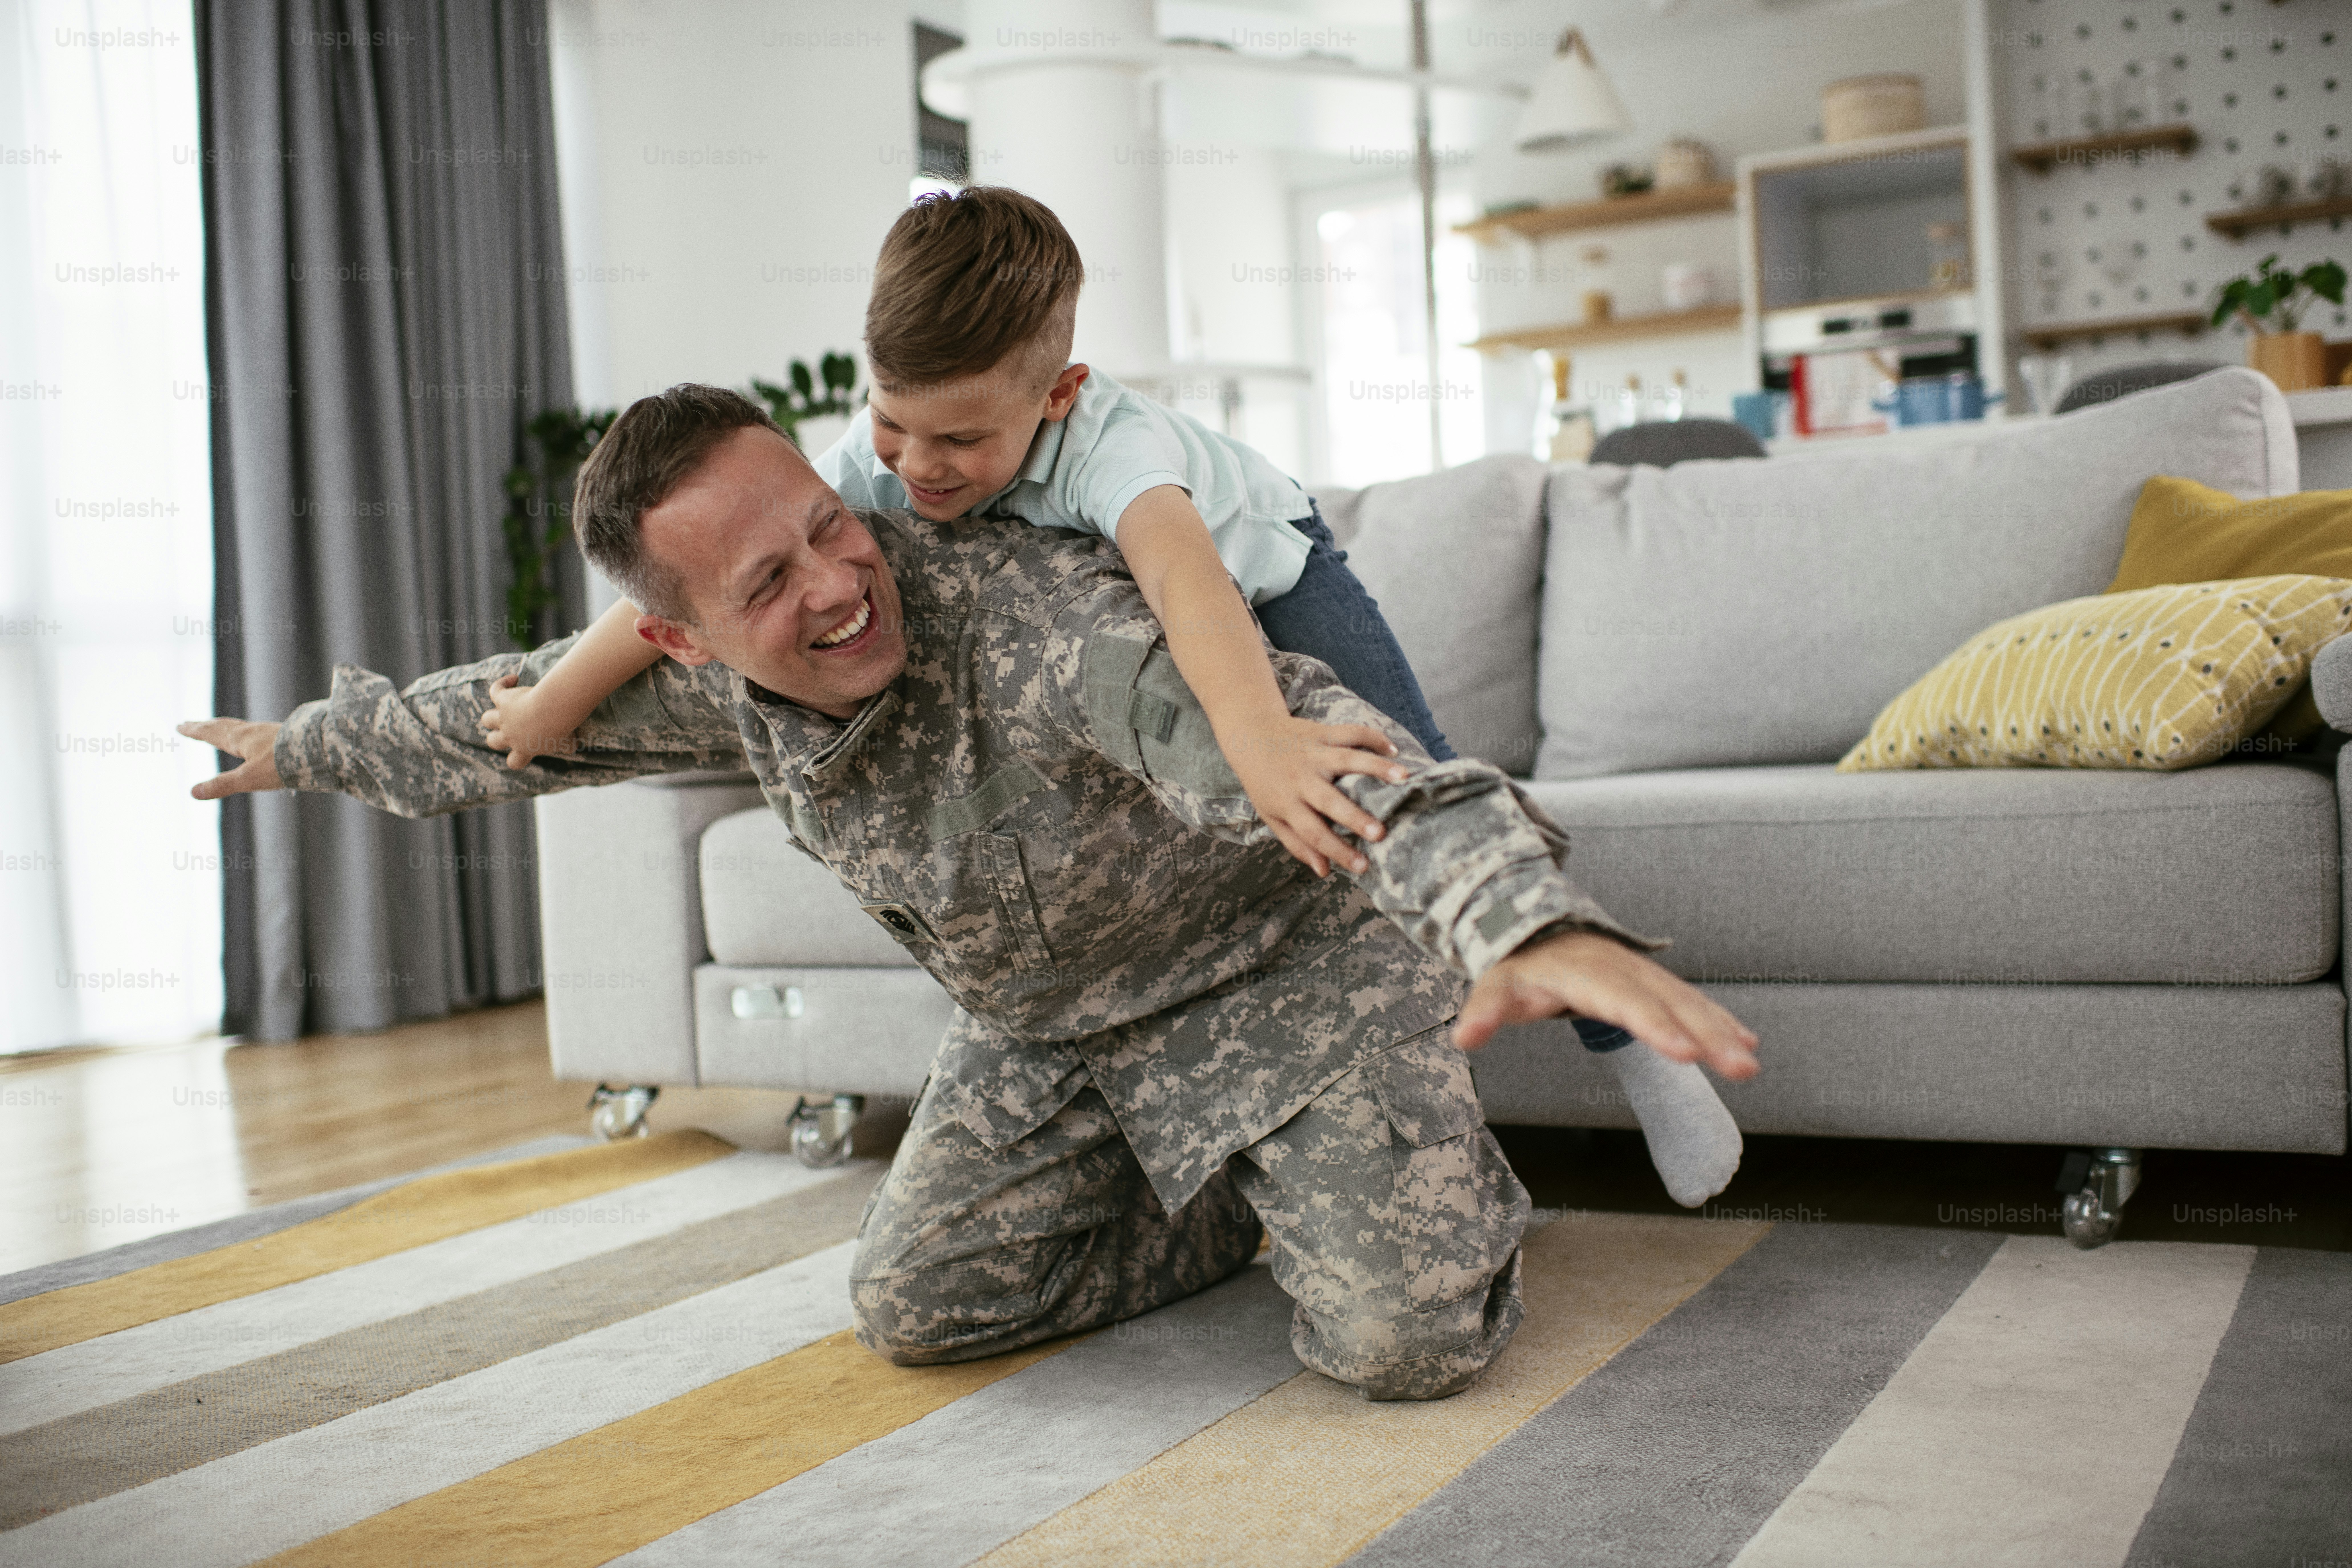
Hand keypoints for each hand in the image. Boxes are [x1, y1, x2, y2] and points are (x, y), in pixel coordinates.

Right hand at [179, 718, 282, 799]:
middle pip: (223, 726)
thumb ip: (223, 785)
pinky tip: (254, 737)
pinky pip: (256, 730)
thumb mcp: (250, 778)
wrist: (320, 748)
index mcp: (240, 739)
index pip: (211, 733)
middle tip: (191, 723)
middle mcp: (252, 731)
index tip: (181, 725)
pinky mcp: (283, 734)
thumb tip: (194, 792)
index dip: (195, 730)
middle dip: (206, 726)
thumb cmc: (284, 763)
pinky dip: (245, 731)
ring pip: (240, 726)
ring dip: (224, 726)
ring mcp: (268, 731)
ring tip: (218, 727)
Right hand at [477, 673, 576, 769]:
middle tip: (509, 728)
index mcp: (525, 749)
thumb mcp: (568, 742)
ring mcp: (504, 717)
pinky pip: (495, 690)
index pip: (514, 763)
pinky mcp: (502, 700)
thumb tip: (572, 748)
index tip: (521, 750)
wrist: (551, 711)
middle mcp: (510, 735)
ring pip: (487, 719)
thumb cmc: (561, 728)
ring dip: (492, 714)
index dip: (514, 759)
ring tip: (503, 706)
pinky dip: (502, 684)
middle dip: (496, 738)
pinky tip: (513, 679)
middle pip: (492, 742)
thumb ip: (567, 746)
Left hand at [1223, 714, 1411, 877]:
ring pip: (1346, 759)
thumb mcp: (1272, 815)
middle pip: (1329, 799)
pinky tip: (1393, 750)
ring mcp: (1312, 753)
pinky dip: (1372, 738)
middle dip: (1356, 817)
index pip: (1313, 833)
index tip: (1362, 866)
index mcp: (1287, 803)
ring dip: (1375, 768)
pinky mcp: (1321, 732)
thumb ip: (1297, 843)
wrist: (1249, 735)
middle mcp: (1300, 778)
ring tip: (1403, 777)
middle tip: (1381, 832)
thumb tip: (1324, 871)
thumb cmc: (1264, 782)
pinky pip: (1350, 732)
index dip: (1336, 851)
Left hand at [1453, 929, 1759, 1080]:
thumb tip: (1463, 1037)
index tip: (1685, 1052)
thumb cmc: (1519, 965)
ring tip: (1750, 1062)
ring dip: (1721, 1031)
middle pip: (1669, 1005)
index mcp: (1585, 974)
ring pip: (1687, 1002)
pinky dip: (1719, 1019)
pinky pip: (1691, 1000)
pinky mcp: (1653, 982)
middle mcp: (1622, 972)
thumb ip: (1484, 1011)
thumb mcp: (1495, 984)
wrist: (1537, 928)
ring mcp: (1642, 975)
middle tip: (1740, 1067)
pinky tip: (1746, 1041)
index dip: (1655, 1026)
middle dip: (1707, 1035)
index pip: (1625, 1003)